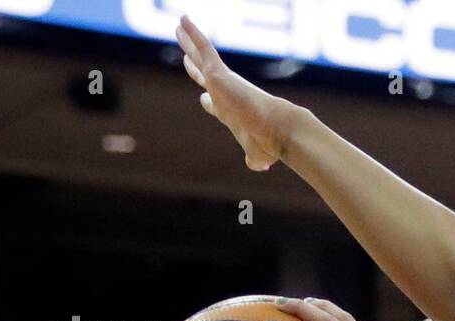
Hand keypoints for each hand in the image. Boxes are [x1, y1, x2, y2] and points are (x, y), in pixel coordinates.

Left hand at [176, 14, 300, 171]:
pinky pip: (204, 48)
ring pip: (200, 57)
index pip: (216, 104)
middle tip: (186, 57)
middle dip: (195, 67)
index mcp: (232, 113)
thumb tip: (259, 167)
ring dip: (189, 43)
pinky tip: (182, 19)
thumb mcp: (257, 156)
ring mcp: (222, 82)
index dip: (208, 100)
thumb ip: (254, 160)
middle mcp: (226, 95)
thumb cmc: (269, 143)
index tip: (203, 98)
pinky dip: (194, 33)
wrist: (276, 128)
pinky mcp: (219, 73)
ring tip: (178, 28)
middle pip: (205, 76)